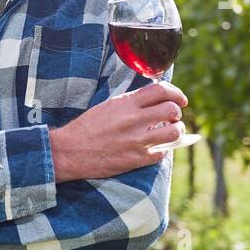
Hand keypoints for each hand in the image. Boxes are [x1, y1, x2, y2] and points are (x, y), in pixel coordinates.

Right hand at [50, 81, 188, 181]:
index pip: (161, 90)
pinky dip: (161, 151)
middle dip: (176, 114)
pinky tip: (154, 149)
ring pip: (174, 132)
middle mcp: (133, 119)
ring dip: (176, 132)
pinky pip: (162, 153)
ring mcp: (136, 140)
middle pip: (172, 110)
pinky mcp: (135, 159)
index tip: (180, 100)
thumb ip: (131, 102)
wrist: (68, 152)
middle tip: (171, 118)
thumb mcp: (107, 107)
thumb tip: (155, 101)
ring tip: (169, 133)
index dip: (176, 93)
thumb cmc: (86, 128)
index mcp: (125, 103)